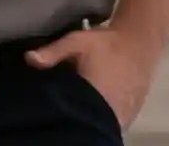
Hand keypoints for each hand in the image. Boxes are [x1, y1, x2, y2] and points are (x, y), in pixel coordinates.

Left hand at [24, 24, 160, 128]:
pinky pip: (111, 126)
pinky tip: (87, 111)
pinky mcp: (129, 117)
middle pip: (87, 125)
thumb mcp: (76, 42)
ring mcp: (124, 117)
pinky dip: (99, 121)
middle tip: (58, 109)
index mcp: (98, 97)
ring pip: (100, 128)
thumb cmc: (106, 43)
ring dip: (87, 121)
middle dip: (72, 120)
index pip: (74, 117)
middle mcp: (113, 113)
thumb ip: (52, 52)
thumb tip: (28, 60)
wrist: (140, 42)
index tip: (48, 110)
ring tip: (71, 110)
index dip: (60, 116)